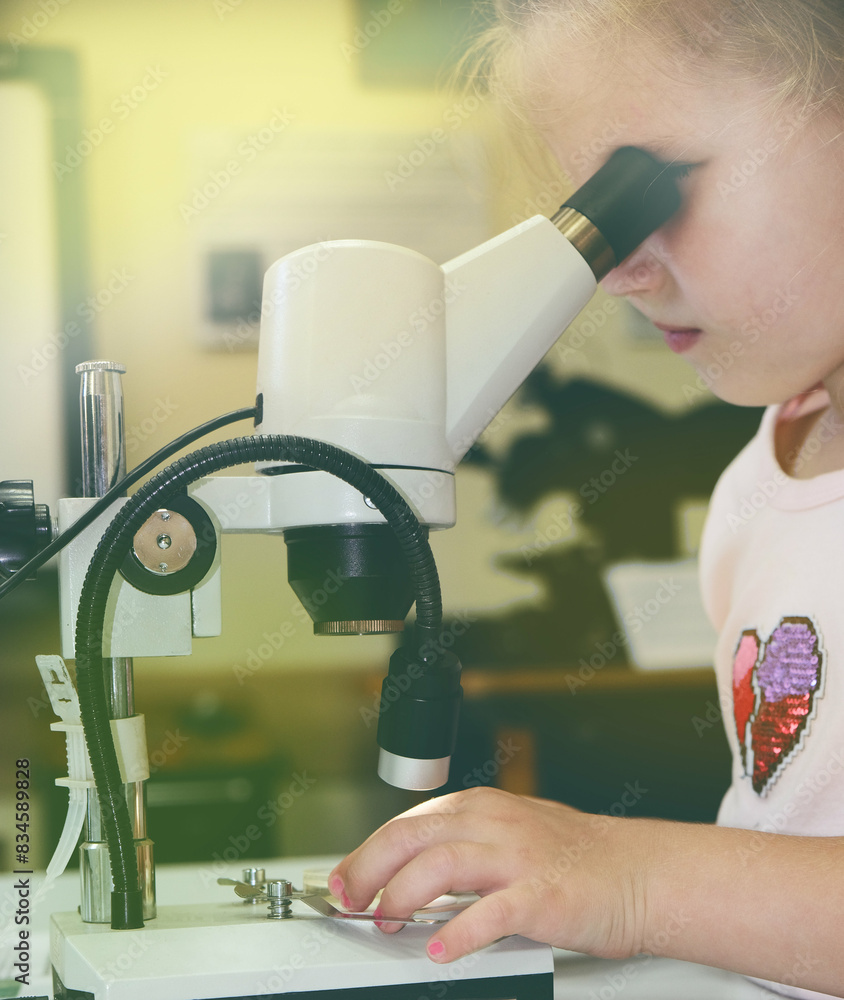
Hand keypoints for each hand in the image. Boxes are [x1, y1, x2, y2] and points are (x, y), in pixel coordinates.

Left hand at [329, 786, 656, 963]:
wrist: (637, 871)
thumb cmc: (572, 857)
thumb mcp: (507, 833)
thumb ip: (460, 845)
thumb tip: (406, 870)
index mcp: (481, 808)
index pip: (407, 823)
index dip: (367, 852)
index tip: (344, 878)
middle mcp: (494, 824)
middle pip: (411, 838)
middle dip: (368, 871)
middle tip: (349, 900)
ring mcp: (518, 858)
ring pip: (440, 866)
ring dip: (402, 897)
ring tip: (387, 923)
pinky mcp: (542, 896)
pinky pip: (491, 912)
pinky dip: (459, 932)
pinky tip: (440, 949)